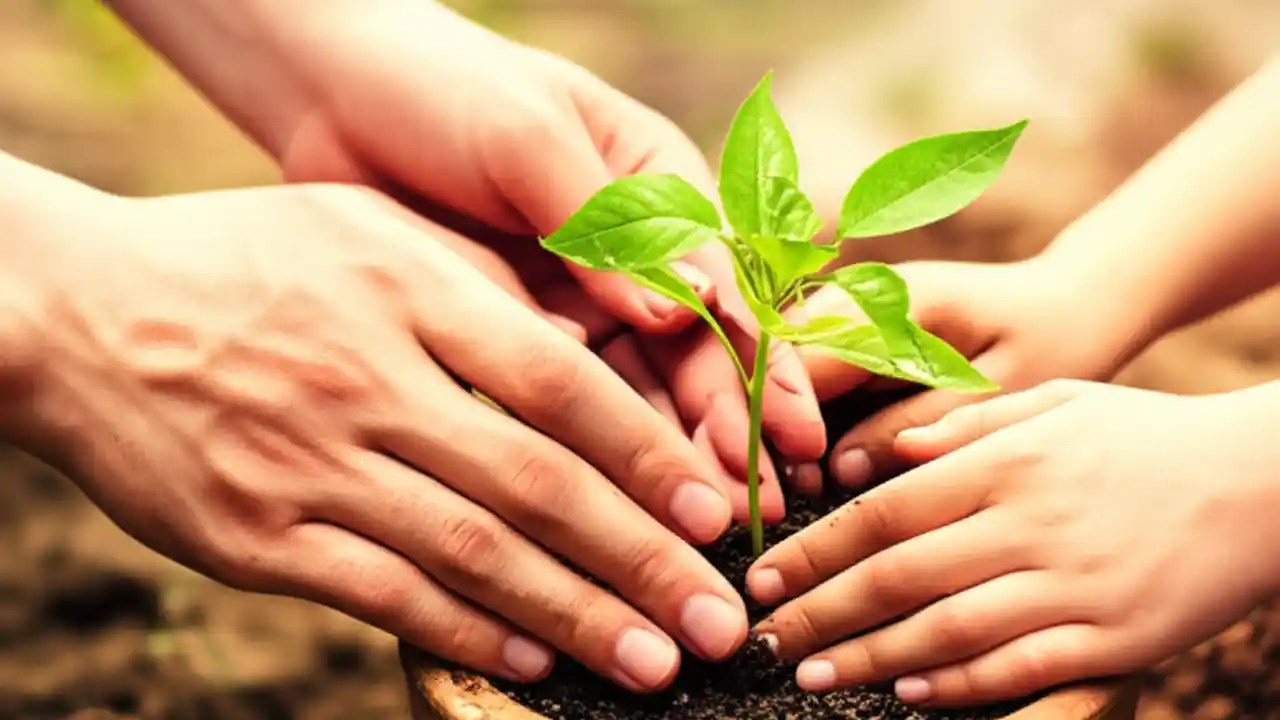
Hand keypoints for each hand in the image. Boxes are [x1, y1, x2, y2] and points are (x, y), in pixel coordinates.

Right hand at [3, 181, 749, 690]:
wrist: (75, 311)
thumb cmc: (240, 262)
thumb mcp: (364, 228)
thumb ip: (477, 282)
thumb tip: (593, 341)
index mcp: (407, 288)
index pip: (563, 383)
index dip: (650, 455)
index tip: (715, 511)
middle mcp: (369, 378)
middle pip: (538, 484)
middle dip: (643, 561)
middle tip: (718, 620)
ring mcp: (310, 462)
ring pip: (473, 554)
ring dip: (577, 616)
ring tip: (655, 662)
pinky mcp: (258, 536)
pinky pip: (385, 594)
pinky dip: (467, 629)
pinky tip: (533, 655)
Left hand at [275, 4, 824, 513]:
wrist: (331, 93)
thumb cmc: (445, 89)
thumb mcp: (529, 139)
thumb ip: (601, 228)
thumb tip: (674, 319)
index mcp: (659, 190)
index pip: (729, 287)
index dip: (765, 367)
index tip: (794, 436)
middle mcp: (631, 257)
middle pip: (693, 357)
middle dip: (727, 435)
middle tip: (751, 515)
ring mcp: (575, 304)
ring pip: (635, 393)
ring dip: (666, 461)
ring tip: (696, 534)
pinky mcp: (515, 340)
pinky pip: (561, 407)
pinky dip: (588, 457)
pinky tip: (611, 510)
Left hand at [746, 379, 1279, 705]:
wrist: (1262, 480)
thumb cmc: (1143, 436)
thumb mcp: (1055, 402)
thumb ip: (966, 423)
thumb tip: (889, 450)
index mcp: (1006, 460)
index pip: (883, 510)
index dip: (814, 549)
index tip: (764, 576)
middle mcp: (1029, 522)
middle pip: (898, 575)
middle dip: (821, 610)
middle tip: (768, 637)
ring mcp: (1073, 585)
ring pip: (946, 630)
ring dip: (871, 657)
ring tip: (815, 672)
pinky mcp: (1115, 639)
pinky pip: (1019, 668)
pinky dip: (959, 685)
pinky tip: (911, 694)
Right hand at [794, 257, 1150, 489]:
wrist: (1075, 305)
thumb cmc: (1052, 344)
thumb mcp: (994, 394)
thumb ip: (916, 425)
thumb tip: (836, 468)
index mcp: (889, 299)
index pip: (799, 356)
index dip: (778, 419)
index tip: (788, 482)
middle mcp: (854, 296)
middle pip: (769, 357)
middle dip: (757, 425)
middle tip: (769, 496)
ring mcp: (847, 311)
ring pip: (775, 366)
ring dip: (768, 425)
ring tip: (777, 490)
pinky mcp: (851, 333)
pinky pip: (801, 375)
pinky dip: (792, 421)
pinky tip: (799, 468)